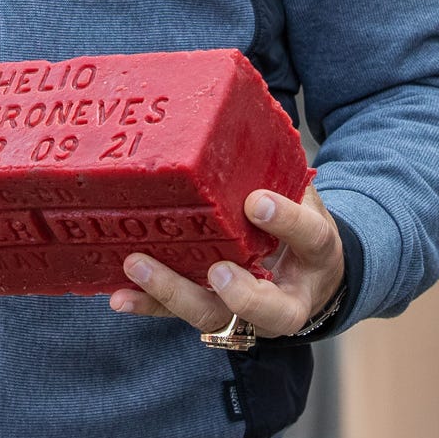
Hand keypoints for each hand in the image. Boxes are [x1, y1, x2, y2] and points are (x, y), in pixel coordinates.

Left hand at [108, 185, 342, 337]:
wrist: (310, 278)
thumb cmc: (302, 228)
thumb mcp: (308, 199)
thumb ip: (286, 175)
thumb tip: (256, 121)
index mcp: (317, 256)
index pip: (309, 238)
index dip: (285, 221)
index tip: (256, 201)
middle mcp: (287, 298)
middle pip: (269, 311)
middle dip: (242, 294)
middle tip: (217, 271)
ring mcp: (247, 315)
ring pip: (214, 315)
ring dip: (173, 294)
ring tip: (139, 266)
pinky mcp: (213, 313)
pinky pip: (179, 315)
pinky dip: (148, 305)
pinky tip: (121, 295)